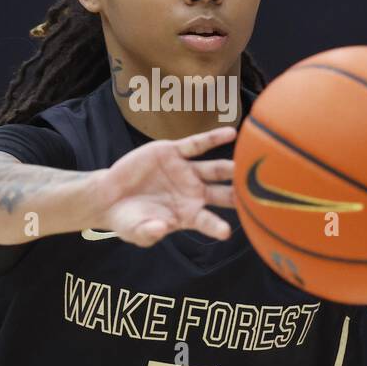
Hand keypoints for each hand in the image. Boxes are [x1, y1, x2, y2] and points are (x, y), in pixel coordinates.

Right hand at [92, 125, 235, 247]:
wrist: (109, 196)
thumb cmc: (128, 219)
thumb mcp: (136, 231)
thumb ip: (149, 231)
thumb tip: (161, 229)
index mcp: (188, 214)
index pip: (207, 221)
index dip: (216, 226)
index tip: (225, 232)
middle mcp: (193, 192)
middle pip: (223, 193)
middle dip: (240, 194)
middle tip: (257, 194)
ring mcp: (186, 171)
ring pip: (215, 168)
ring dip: (231, 167)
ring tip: (247, 162)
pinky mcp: (174, 152)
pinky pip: (198, 144)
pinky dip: (214, 138)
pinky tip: (231, 133)